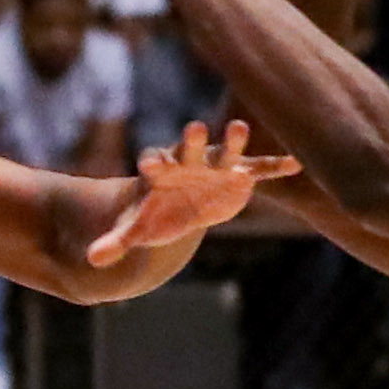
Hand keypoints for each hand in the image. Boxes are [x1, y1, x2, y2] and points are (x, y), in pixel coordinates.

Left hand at [83, 119, 295, 267]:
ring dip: (232, 141)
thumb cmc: (156, 213)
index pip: (155, 163)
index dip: (152, 164)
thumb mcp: (136, 229)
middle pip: (189, 147)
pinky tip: (295, 164)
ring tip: (239, 128)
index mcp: (162, 172)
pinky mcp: (239, 174)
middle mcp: (189, 161)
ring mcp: (216, 166)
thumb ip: (115, 241)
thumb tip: (93, 260)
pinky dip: (275, 167)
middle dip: (192, 139)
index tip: (149, 163)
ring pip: (225, 150)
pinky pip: (259, 169)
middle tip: (194, 128)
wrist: (184, 204)